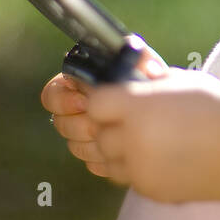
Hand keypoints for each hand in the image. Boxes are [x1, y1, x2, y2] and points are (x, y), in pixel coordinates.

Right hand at [41, 44, 169, 176]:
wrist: (168, 114)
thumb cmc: (154, 85)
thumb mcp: (148, 66)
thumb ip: (139, 58)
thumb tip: (135, 56)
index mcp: (81, 85)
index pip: (52, 94)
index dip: (64, 101)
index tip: (83, 102)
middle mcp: (78, 110)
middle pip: (60, 123)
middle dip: (81, 124)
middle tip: (100, 122)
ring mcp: (86, 136)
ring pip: (74, 145)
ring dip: (94, 142)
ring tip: (116, 133)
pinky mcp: (99, 157)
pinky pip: (92, 163)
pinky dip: (105, 159)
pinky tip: (122, 150)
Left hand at [83, 67, 219, 203]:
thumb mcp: (185, 82)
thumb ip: (152, 81)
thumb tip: (132, 76)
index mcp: (139, 106)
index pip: (95, 104)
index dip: (104, 101)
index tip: (117, 100)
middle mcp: (131, 138)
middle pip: (98, 134)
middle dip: (109, 127)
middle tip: (130, 122)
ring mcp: (138, 168)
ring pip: (105, 160)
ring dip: (116, 151)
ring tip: (139, 143)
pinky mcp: (148, 189)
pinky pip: (126, 177)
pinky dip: (132, 168)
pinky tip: (153, 159)